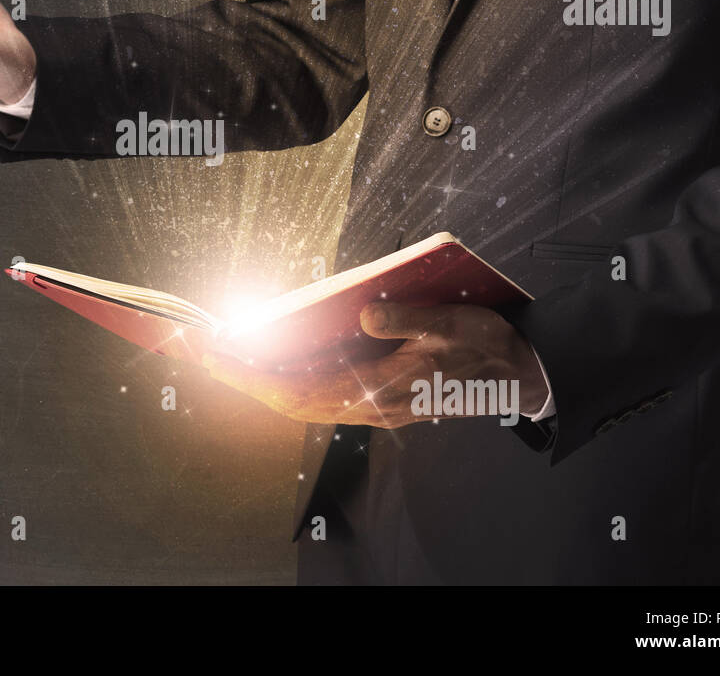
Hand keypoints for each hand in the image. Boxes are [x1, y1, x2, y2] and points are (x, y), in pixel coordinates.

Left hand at [201, 302, 548, 427]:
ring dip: (263, 379)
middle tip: (200, 349)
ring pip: (303, 399)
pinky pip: (320, 392)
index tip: (217, 352)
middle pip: (292, 400)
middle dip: (244, 377)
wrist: (519, 377)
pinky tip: (274, 354)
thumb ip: (409, 319)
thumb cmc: (487, 349)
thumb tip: (365, 313)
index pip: (302, 391)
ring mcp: (372, 405)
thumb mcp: (455, 324)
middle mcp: (371, 405)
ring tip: (225, 351)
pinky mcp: (376, 396)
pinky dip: (290, 377)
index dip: (255, 374)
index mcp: (385, 391)